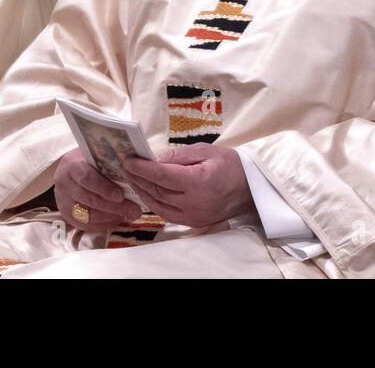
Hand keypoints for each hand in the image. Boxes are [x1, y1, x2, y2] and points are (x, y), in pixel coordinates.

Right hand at [53, 149, 141, 232]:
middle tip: (134, 210)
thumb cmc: (89, 161)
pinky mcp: (67, 216)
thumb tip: (134, 175)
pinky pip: (86, 225)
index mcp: (71, 166)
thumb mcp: (96, 156)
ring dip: (111, 217)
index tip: (121, 195)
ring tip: (129, 214)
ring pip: (88, 216)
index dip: (104, 188)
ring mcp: (63, 202)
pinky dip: (104, 224)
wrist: (70, 170)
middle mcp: (64, 185)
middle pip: (89, 200)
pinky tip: (118, 219)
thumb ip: (110, 164)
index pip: (86, 178)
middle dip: (114, 207)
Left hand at [122, 144, 251, 228]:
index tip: (128, 160)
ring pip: (158, 204)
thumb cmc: (229, 165)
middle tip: (125, 166)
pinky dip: (153, 202)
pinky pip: (165, 213)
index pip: (163, 176)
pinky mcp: (192, 222)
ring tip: (132, 177)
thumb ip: (178, 156)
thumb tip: (155, 159)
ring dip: (142, 191)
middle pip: (157, 191)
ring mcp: (192, 216)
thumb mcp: (205, 151)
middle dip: (139, 178)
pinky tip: (146, 191)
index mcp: (199, 182)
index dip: (143, 168)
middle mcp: (194, 202)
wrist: (248, 190)